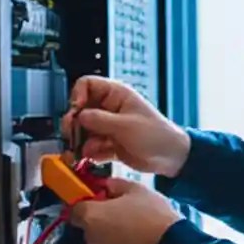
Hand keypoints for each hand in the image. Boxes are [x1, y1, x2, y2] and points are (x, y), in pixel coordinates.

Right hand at [61, 76, 190, 177]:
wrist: (171, 158)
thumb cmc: (157, 135)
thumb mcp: (126, 126)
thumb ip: (99, 120)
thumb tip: (78, 116)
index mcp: (116, 94)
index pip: (86, 85)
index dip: (77, 97)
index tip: (76, 112)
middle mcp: (109, 108)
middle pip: (80, 109)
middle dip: (75, 124)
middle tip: (72, 136)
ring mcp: (108, 126)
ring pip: (83, 130)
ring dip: (81, 141)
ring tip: (83, 152)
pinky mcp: (108, 143)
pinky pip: (91, 145)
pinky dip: (89, 152)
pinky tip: (94, 158)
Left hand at [68, 178, 182, 243]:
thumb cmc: (151, 215)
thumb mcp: (134, 189)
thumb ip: (114, 184)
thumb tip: (106, 185)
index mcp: (90, 216)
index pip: (74, 206)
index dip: (85, 199)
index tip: (97, 193)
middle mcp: (90, 236)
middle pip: (86, 221)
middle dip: (97, 212)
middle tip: (117, 204)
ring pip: (97, 233)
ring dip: (107, 225)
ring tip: (130, 218)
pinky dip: (116, 238)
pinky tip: (134, 231)